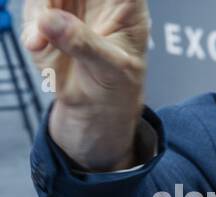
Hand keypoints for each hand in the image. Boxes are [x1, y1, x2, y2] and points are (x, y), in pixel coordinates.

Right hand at [24, 0, 150, 169]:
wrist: (94, 107)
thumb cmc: (118, 86)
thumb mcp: (112, 69)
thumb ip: (84, 44)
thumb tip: (50, 21)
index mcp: (127, 4)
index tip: (68, 10)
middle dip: (53, 1)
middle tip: (48, 19)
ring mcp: (71, 3)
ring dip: (38, 11)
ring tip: (41, 43)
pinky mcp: (46, 13)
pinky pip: (32, 7)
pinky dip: (29, 26)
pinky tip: (38, 45)